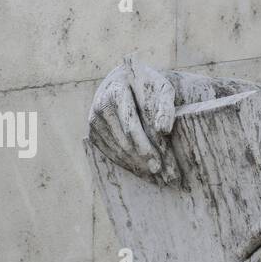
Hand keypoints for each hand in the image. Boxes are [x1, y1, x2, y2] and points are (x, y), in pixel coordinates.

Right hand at [88, 55, 181, 181]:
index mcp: (117, 91)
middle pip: (124, 142)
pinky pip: (111, 153)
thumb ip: (165, 107)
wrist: (126, 81)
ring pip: (118, 150)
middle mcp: (101, 105)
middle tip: (166, 179)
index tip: (161, 166)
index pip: (131, 126)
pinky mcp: (94, 132)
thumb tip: (163, 130)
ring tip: (160, 180)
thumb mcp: (163, 89)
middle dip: (146, 162)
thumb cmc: (149, 86)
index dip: (145, 148)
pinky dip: (128, 165)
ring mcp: (95, 120)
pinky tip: (144, 173)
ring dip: (138, 167)